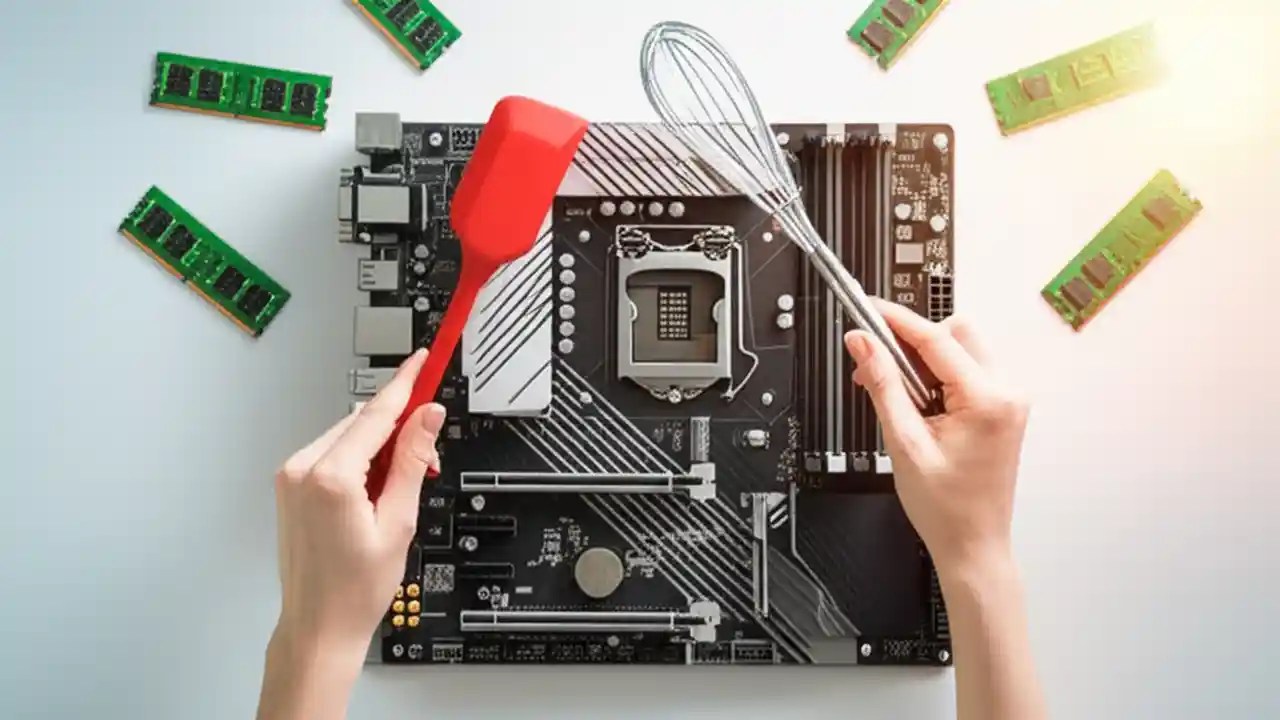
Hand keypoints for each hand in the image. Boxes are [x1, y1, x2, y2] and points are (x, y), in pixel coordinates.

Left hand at [258, 348, 444, 719]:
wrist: (318, 626)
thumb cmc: (354, 589)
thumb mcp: (399, 521)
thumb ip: (412, 461)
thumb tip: (427, 418)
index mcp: (330, 477)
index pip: (377, 413)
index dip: (406, 383)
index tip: (422, 360)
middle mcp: (302, 470)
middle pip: (363, 423)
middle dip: (400, 430)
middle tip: (428, 458)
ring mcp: (291, 478)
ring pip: (348, 437)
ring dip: (380, 448)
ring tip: (399, 490)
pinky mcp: (289, 486)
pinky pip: (332, 454)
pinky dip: (359, 461)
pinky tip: (375, 492)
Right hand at [844, 299, 1029, 577]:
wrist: (972, 544)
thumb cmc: (946, 508)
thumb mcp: (903, 443)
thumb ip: (882, 385)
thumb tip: (863, 343)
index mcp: (987, 401)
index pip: (936, 339)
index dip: (896, 320)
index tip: (868, 308)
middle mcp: (1007, 393)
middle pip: (956, 332)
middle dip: (913, 340)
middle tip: (877, 362)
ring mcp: (1008, 399)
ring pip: (963, 347)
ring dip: (926, 359)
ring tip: (900, 397)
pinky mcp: (1002, 407)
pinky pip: (968, 369)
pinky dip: (939, 375)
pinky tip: (920, 404)